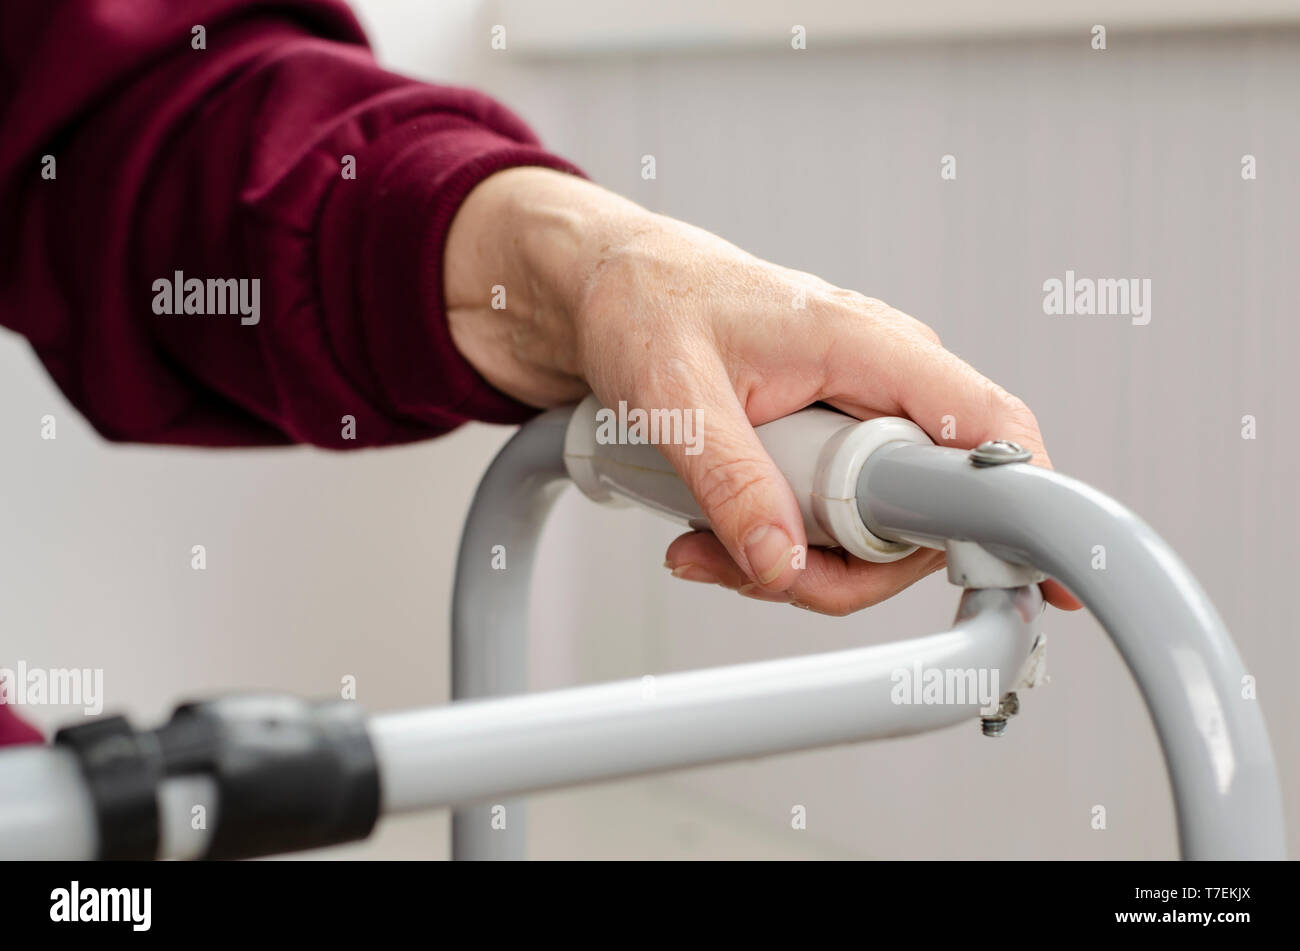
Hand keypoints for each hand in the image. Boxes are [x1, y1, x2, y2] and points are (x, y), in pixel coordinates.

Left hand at [445, 167, 1080, 614]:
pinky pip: (832, 524)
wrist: (607, 289)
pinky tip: (707, 540)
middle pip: (927, 515)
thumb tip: (781, 564)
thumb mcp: (671, 393)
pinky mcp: (828, 446)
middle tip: (755, 567)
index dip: (1027, 509)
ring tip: (703, 547)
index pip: (990, 428)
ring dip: (794, 565)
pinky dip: (776, 549)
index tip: (1033, 581)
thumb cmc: (644, 304)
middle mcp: (882, 382)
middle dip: (843, 569)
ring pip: (875, 533)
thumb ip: (729, 480)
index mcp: (868, 344)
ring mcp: (858, 417)